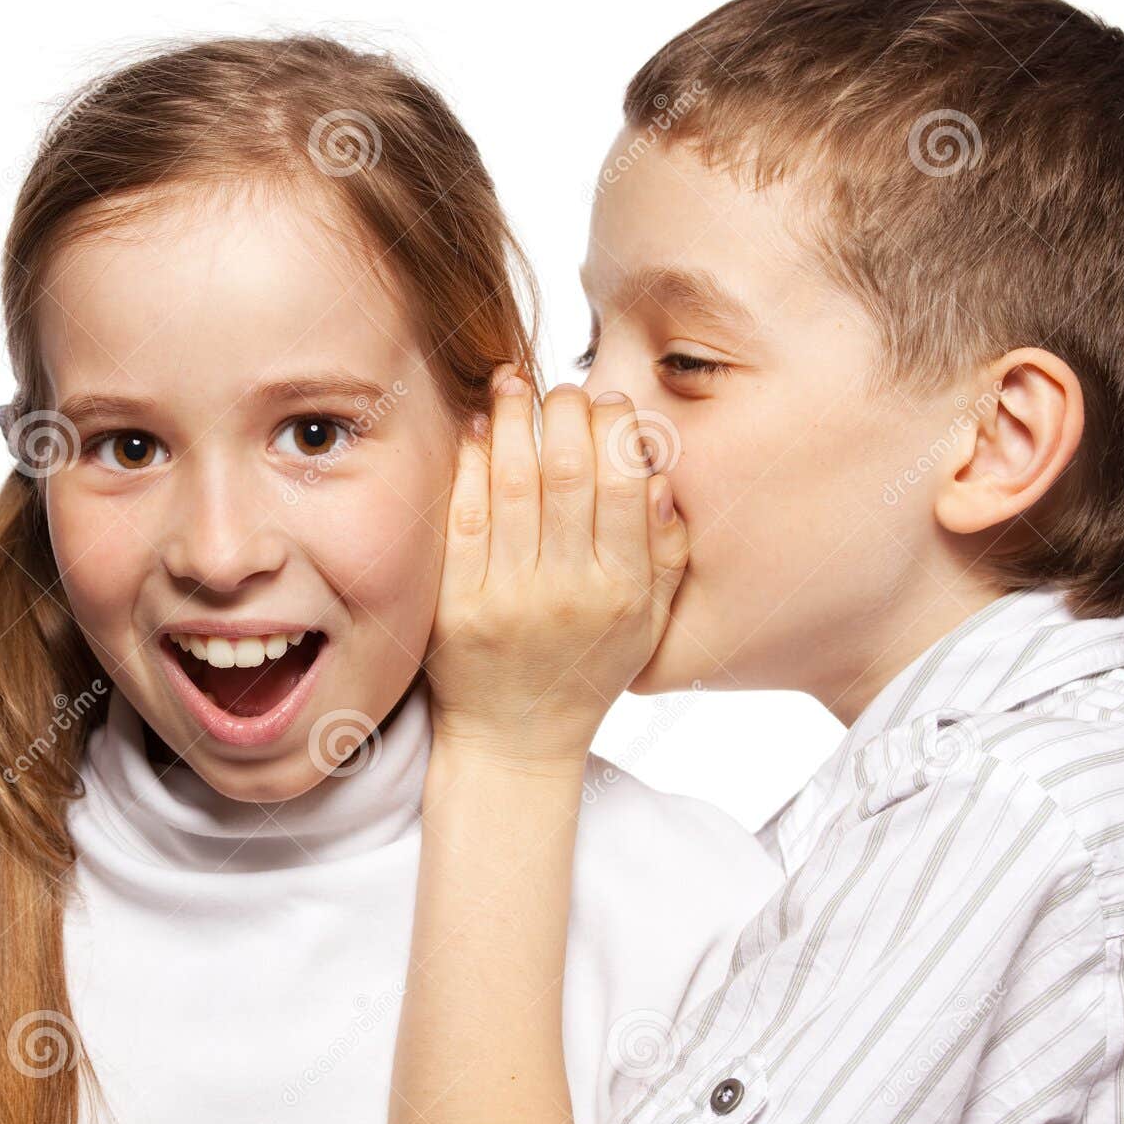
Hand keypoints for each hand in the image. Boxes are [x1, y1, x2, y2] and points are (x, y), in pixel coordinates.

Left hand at [426, 368, 688, 765]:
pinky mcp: (456, 603)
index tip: (607, 403)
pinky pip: (464, 514)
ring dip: (514, 419)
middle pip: (568, 472)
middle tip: (560, 388)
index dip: (614, 430)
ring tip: (513, 384)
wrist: (515, 739)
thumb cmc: (588, 670)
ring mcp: (507, 597)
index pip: (622, 486)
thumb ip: (667, 553)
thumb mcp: (649, 624)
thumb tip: (657, 477)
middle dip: (565, 411)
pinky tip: (479, 429)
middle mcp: (567, 593)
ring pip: (513, 482)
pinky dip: (471, 462)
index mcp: (622, 593)